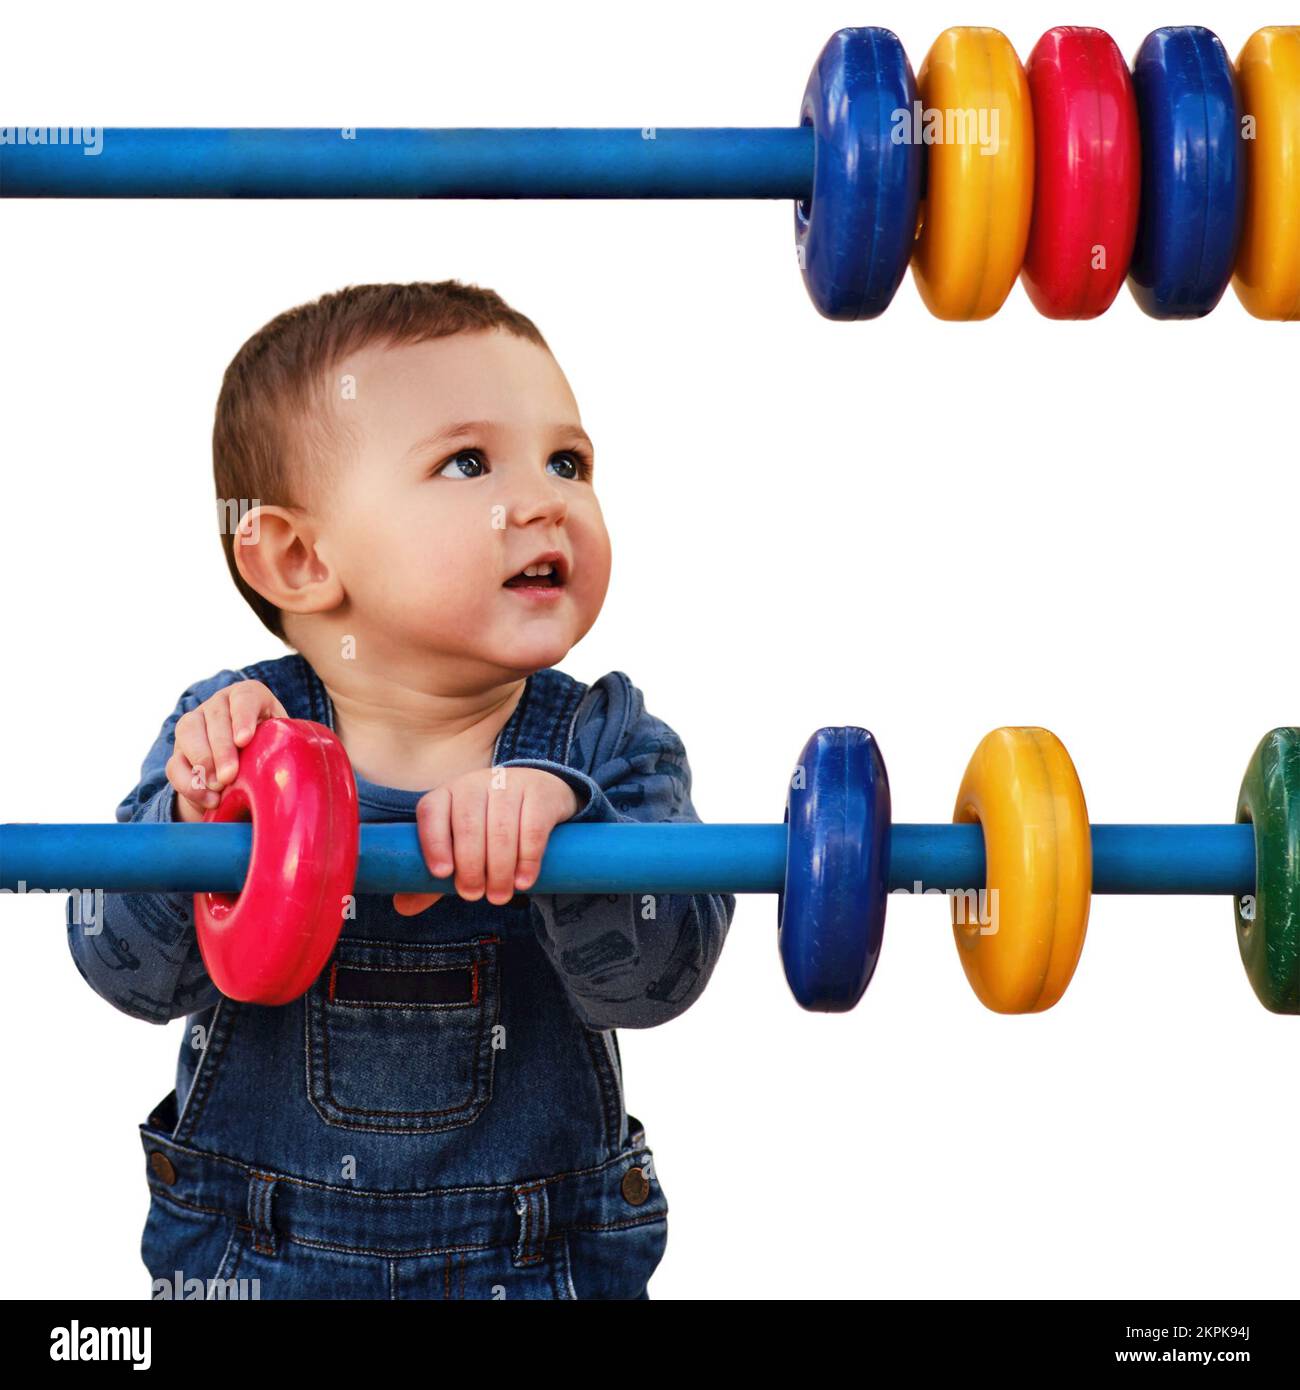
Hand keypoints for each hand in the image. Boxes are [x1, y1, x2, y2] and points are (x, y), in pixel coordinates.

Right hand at [167, 680, 288, 822]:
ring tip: (218, 786)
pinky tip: (210, 798)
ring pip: (188, 733)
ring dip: (202, 762)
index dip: (243, 718)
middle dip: (222, 749)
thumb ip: (284, 745)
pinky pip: (175, 765)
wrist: (248, 770)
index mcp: (247, 695)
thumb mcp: (282, 742)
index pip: (244, 697)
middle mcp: (218, 704)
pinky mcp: (178, 751)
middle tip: (230, 776)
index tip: (245, 740)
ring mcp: (194, 724)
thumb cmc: (273, 750)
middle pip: (215, 718)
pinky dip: (189, 784)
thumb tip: (288, 763)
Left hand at [393, 767, 578, 916]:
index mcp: (447, 794)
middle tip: (474, 895)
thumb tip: (403, 906)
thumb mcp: (460, 844)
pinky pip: (532, 827)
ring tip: (499, 896)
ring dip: (500, 868)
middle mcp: (474, 784)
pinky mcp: (539, 792)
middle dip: (470, 866)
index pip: (431, 812)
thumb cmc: (490, 827)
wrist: (539, 794)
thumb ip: (434, 876)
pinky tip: (524, 880)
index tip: (442, 875)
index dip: (433, 843)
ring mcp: (509, 784)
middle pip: (468, 825)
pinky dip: (528, 858)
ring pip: (501, 828)